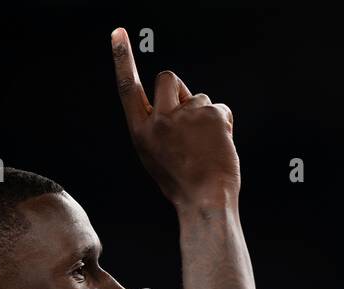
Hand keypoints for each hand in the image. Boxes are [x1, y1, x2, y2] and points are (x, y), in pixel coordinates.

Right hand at [111, 26, 239, 206]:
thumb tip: (177, 103)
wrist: (206, 201)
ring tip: (206, 146)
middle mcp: (159, 121)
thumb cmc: (183, 184)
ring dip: (206, 116)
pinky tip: (220, 145)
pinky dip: (224, 124)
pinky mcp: (210, 115)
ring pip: (199, 98)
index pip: (128, 88)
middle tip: (191, 117)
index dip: (122, 59)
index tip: (119, 33)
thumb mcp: (156, 156)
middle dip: (180, 90)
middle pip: (167, 79)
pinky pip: (220, 108)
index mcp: (141, 132)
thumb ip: (159, 127)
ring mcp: (185, 116)